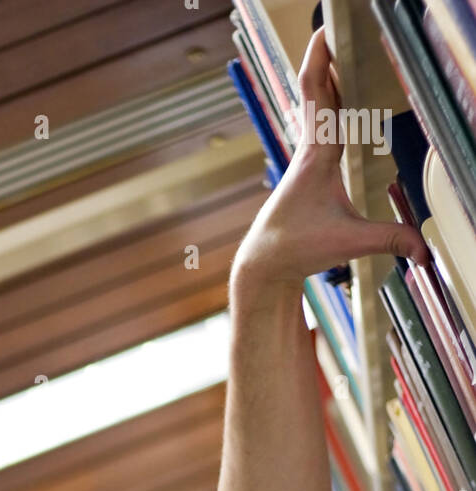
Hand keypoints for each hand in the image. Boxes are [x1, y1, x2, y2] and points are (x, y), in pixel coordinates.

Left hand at [232, 26, 429, 290]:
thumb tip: (424, 250)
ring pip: (316, 105)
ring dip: (329, 76)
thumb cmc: (296, 247)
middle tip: (343, 28)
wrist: (264, 264)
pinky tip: (337, 97)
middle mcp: (310, 148)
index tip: (328, 29)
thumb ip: (389, 240)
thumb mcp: (348, 242)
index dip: (321, 58)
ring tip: (343, 50)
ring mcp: (306, 158)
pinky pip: (318, 124)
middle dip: (329, 56)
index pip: (318, 92)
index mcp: (319, 153)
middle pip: (317, 88)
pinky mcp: (308, 171)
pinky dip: (327, 103)